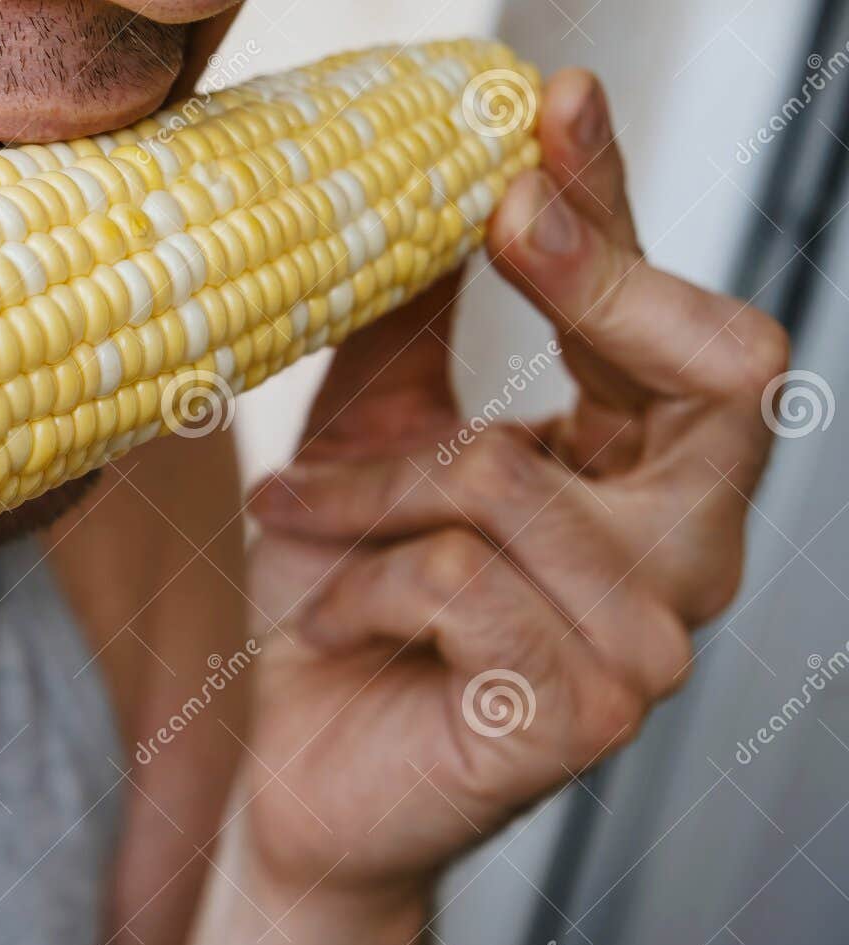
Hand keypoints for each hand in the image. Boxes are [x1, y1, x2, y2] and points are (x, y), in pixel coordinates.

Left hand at [242, 70, 786, 894]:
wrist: (300, 774)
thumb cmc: (344, 611)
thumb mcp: (369, 448)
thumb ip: (412, 334)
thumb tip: (423, 184)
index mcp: (645, 481)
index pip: (680, 325)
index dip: (626, 209)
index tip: (553, 104)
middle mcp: (685, 557)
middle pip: (714, 373)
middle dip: (589, 276)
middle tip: (492, 210)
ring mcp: (651, 644)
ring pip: (506, 477)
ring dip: (363, 493)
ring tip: (294, 520)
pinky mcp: (586, 713)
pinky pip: (459, 579)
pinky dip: (357, 583)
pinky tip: (328, 623)